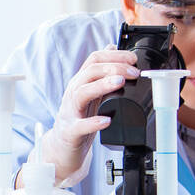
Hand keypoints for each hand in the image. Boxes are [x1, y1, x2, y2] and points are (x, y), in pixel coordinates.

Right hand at [44, 48, 139, 184]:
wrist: (61, 147)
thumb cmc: (79, 118)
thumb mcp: (91, 91)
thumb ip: (101, 72)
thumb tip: (111, 48)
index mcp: (81, 82)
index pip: (94, 59)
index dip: (115, 56)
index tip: (134, 59)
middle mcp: (74, 93)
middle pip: (89, 72)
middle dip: (113, 68)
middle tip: (133, 73)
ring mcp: (70, 112)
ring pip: (81, 93)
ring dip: (102, 86)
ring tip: (120, 83)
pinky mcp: (70, 132)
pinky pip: (79, 126)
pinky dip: (93, 122)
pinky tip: (107, 120)